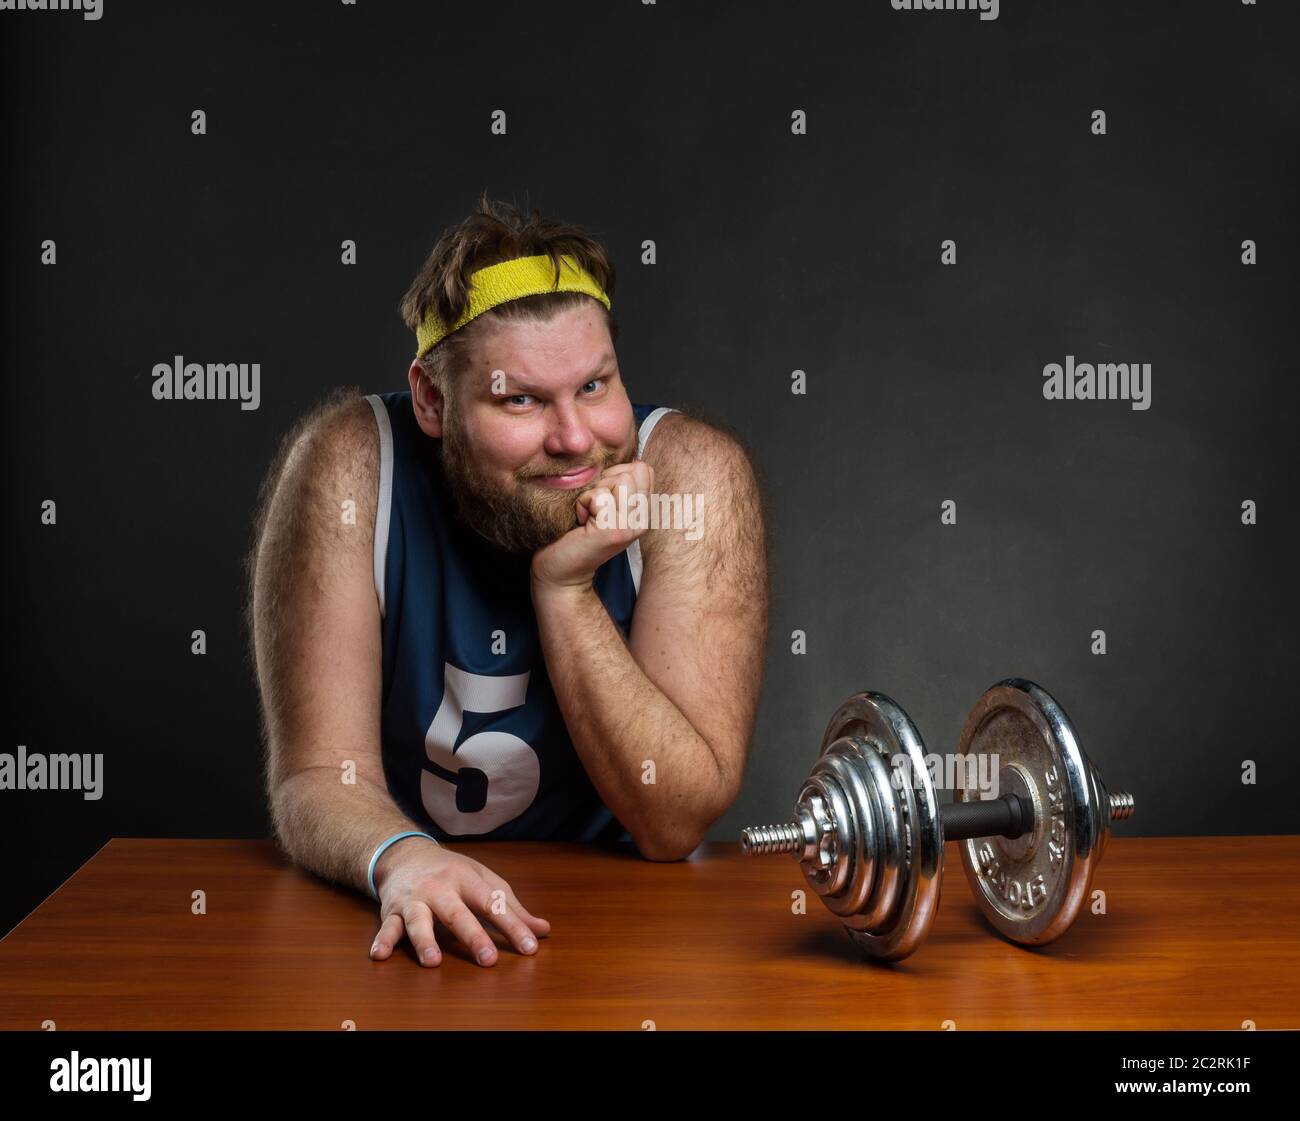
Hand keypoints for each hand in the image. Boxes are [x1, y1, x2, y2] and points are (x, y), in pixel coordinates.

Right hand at [369, 839, 550, 966]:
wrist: (405, 854)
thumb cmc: (452, 872)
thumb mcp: (484, 881)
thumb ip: (512, 908)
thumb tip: (542, 931)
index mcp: (467, 879)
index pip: (493, 903)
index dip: (512, 926)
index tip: (530, 947)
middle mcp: (440, 888)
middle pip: (457, 913)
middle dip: (472, 936)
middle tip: (488, 959)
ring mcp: (414, 900)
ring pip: (418, 921)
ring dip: (424, 940)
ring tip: (433, 961)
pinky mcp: (391, 912)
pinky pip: (386, 927)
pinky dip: (381, 941)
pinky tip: (379, 955)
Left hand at [530, 460, 655, 591]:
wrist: (561, 570)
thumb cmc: (575, 531)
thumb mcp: (604, 503)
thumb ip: (619, 483)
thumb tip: (634, 460)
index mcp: (644, 511)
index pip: (644, 470)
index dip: (616, 475)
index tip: (602, 500)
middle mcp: (643, 520)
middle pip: (631, 472)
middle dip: (604, 483)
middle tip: (592, 510)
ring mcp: (630, 527)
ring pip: (619, 480)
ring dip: (593, 493)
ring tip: (587, 515)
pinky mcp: (613, 531)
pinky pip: (599, 495)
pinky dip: (583, 504)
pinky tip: (580, 522)